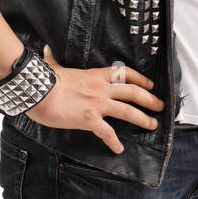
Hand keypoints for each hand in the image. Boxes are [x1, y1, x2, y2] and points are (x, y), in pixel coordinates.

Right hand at [23, 44, 165, 153]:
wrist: (38, 91)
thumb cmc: (44, 79)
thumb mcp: (53, 65)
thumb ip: (53, 59)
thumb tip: (46, 49)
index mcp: (96, 75)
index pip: (125, 74)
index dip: (141, 79)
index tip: (150, 84)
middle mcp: (101, 89)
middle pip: (133, 92)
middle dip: (150, 99)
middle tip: (160, 106)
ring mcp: (97, 104)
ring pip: (128, 111)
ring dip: (143, 118)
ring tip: (153, 125)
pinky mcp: (89, 119)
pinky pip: (106, 133)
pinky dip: (114, 142)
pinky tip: (119, 149)